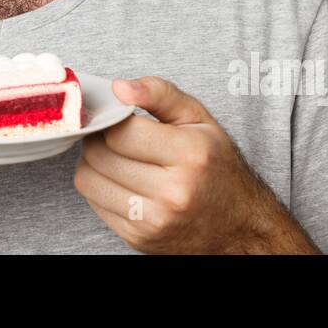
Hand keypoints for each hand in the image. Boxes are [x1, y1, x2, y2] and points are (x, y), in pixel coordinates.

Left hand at [73, 75, 318, 253]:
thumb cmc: (215, 164)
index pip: (120, 132)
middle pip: (99, 156)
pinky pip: (94, 204)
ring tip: (114, 155)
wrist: (238, 224)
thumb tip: (118, 88)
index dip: (111, 119)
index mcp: (190, 155)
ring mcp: (155, 221)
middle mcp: (173, 193)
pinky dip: (100, 188)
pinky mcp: (139, 240)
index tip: (117, 117)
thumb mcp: (198, 117)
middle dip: (98, 138)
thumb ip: (158, 92)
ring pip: (88, 180)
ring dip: (93, 163)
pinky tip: (121, 180)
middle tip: (113, 134)